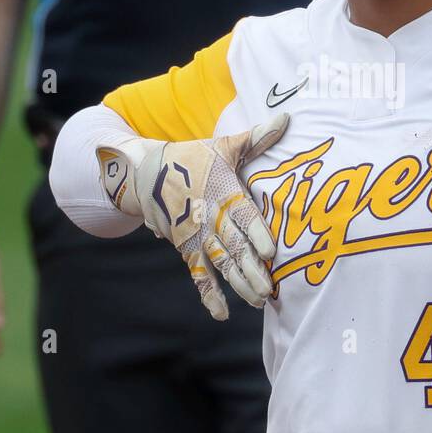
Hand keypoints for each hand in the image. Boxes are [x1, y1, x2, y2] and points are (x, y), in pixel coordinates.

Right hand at [97, 114, 288, 320]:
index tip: (270, 250)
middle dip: (251, 268)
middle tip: (270, 289)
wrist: (145, 172)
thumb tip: (286, 118)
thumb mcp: (223, 144)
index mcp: (223, 192)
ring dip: (238, 283)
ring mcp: (196, 236)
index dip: (256, 232)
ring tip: (257, 301)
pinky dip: (209, 295)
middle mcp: (210, 217)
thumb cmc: (193, 157)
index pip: (242, 215)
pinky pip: (198, 275)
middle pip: (233, 246)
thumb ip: (256, 138)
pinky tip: (222, 314)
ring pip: (220, 264)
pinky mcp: (185, 248)